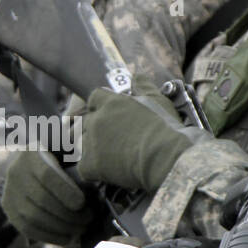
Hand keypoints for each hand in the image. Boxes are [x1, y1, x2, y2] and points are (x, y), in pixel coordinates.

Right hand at [2, 149, 92, 247]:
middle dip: (68, 214)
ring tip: (80, 228)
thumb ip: (79, 153)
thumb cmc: (62, 157)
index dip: (66, 191)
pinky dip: (50, 236)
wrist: (37, 168)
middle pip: (41, 199)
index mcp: (31, 153)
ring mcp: (9, 193)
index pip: (47, 175)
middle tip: (88, 218)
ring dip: (61, 227)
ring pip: (34, 217)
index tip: (83, 202)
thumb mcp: (70, 149)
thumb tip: (88, 163)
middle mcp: (15, 172)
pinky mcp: (9, 210)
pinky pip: (28, 229)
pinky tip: (67, 237)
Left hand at [78, 77, 192, 192]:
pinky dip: (93, 170)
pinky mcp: (90, 165)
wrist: (165, 157)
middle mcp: (97, 120)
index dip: (101, 106)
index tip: (110, 115)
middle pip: (85, 121)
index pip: (94, 98)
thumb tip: (136, 76)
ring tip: (111, 156)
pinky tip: (108, 171)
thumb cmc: (165, 128)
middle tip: (112, 140)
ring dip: (92, 149)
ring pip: (82, 144)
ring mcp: (91, 142)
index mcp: (111, 102)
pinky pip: (84, 167)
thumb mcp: (158, 100)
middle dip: (95, 129)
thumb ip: (143, 86)